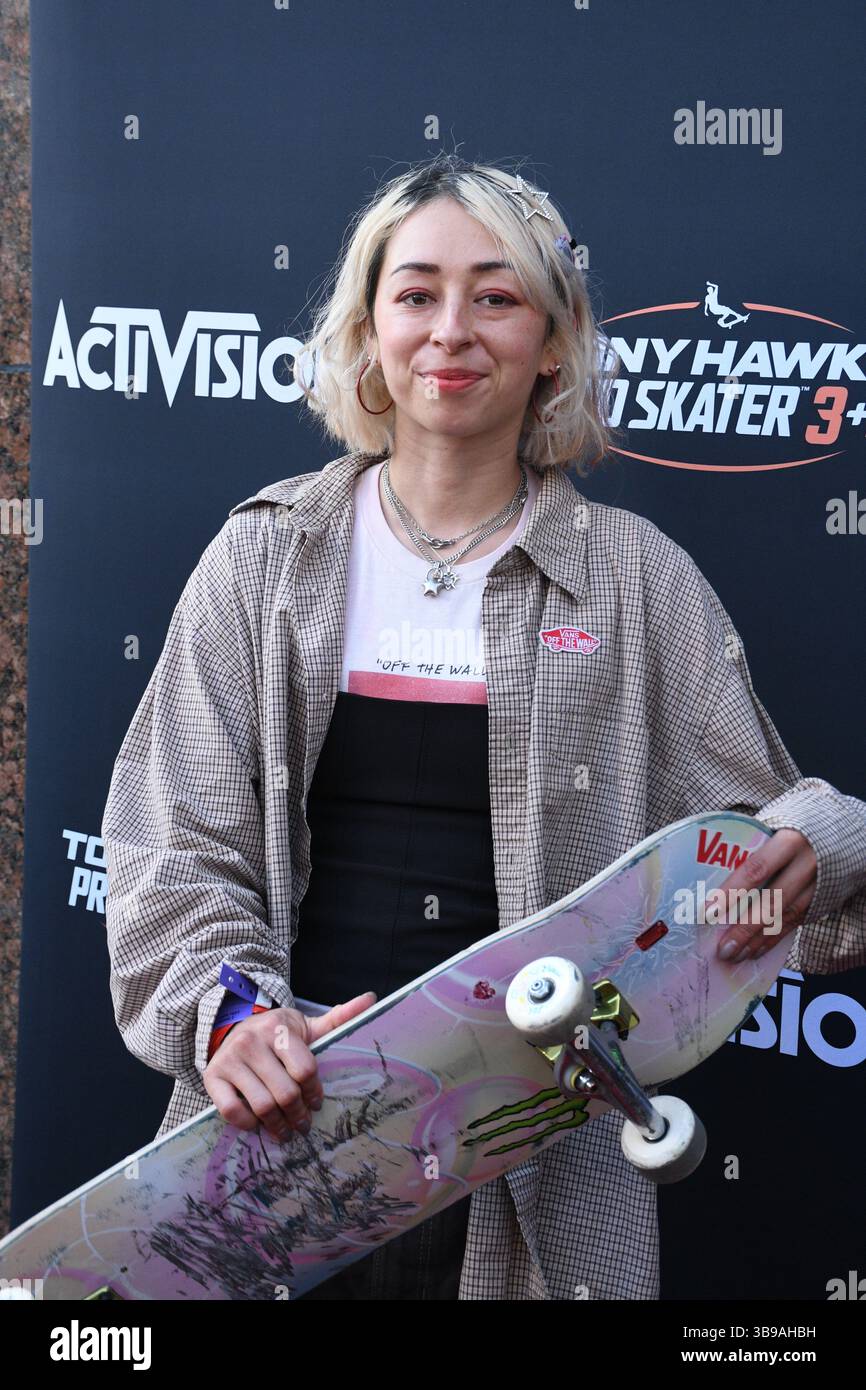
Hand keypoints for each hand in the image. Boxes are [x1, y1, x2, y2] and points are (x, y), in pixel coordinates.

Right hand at [203, 992, 376, 1142]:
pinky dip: (247, 1123)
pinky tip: (258, 1124)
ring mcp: (230, 1058)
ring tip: (286, 1131)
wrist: (235, 1029)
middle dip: (299, 1115)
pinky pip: (231, 1110)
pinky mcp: (212, 1076)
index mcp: (279, 1027)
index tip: (317, 1102)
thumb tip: (372, 999)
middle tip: (304, 1125)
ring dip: (277, 1125)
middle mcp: (252, 1040)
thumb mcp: (306, 1025)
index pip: (305, 1069)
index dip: (315, 1091)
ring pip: (261, 1105)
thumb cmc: (278, 1034)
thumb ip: (339, 1018)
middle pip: (285, 1092)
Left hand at [712, 828, 816, 962]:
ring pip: (786, 918)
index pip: (757, 869)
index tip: (709, 911)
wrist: (842, 831)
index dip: (732, 891)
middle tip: (723, 948)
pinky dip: (774, 939)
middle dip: (745, 928)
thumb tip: (710, 871)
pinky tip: (756, 950)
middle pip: (772, 901)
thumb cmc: (795, 827)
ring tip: (736, 955)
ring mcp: (818, 885)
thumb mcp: (775, 825)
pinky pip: (796, 923)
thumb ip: (751, 846)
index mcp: (791, 840)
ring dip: (758, 940)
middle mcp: (808, 865)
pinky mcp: (822, 900)